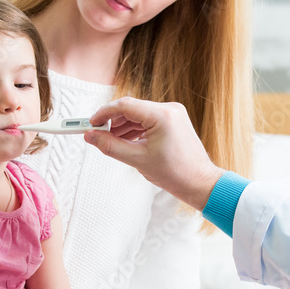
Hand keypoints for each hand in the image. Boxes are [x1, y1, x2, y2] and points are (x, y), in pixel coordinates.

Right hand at [85, 97, 225, 210]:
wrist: (199, 182)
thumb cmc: (175, 173)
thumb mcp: (137, 159)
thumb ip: (110, 146)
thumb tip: (90, 136)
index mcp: (162, 115)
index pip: (125, 105)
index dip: (104, 113)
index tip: (91, 123)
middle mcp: (169, 109)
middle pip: (131, 108)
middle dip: (112, 121)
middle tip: (97, 134)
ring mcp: (173, 114)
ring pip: (139, 114)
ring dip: (123, 126)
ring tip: (110, 141)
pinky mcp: (174, 121)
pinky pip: (148, 120)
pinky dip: (135, 129)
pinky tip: (125, 140)